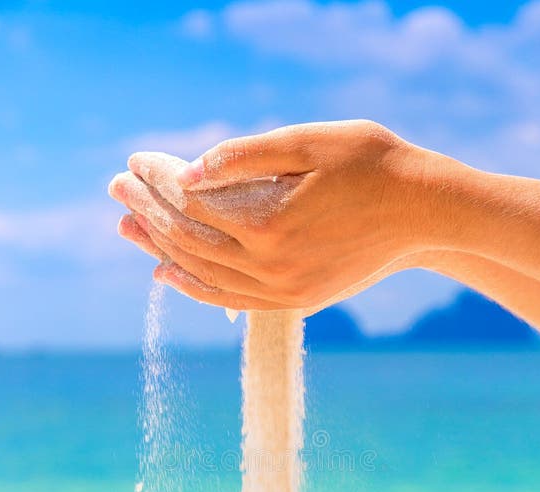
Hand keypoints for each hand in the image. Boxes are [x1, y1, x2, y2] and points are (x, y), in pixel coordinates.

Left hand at [108, 121, 430, 311]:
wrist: (424, 214)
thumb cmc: (373, 165)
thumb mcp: (312, 142)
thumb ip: (246, 156)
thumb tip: (188, 173)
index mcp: (270, 222)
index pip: (192, 202)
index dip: (158, 180)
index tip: (134, 161)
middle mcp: (271, 265)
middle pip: (189, 241)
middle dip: (147, 214)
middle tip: (115, 192)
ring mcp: (283, 290)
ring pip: (203, 274)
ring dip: (161, 251)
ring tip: (128, 231)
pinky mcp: (295, 301)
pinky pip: (230, 300)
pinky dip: (195, 287)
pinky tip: (168, 275)